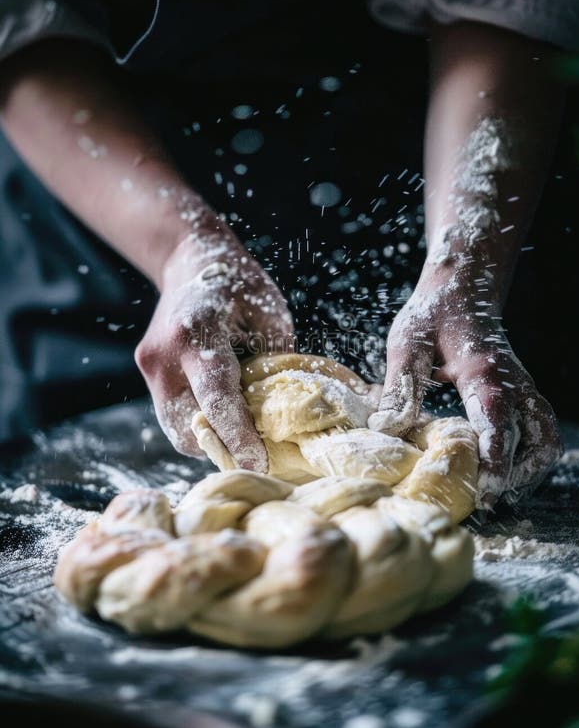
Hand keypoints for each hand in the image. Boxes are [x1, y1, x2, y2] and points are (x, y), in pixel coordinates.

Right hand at [135, 225, 293, 469]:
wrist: (190, 261)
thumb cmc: (238, 285)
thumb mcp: (269, 315)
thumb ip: (272, 364)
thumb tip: (281, 414)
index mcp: (195, 335)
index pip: (216, 399)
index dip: (238, 437)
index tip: (259, 466)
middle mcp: (163, 356)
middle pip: (191, 425)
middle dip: (224, 447)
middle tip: (260, 456)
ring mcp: (150, 367)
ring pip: (178, 429)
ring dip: (211, 440)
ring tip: (244, 438)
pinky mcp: (148, 375)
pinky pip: (174, 415)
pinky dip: (200, 425)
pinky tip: (225, 419)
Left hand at [369, 261, 560, 507]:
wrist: (463, 286)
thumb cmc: (433, 312)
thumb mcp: (408, 342)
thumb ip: (402, 385)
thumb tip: (386, 430)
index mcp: (485, 372)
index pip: (498, 421)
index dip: (496, 459)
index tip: (487, 492)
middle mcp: (514, 383)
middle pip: (536, 439)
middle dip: (515, 477)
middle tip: (486, 503)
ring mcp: (523, 389)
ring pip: (545, 439)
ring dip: (529, 470)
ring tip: (497, 493)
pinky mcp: (522, 394)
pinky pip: (541, 432)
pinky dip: (530, 457)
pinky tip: (504, 473)